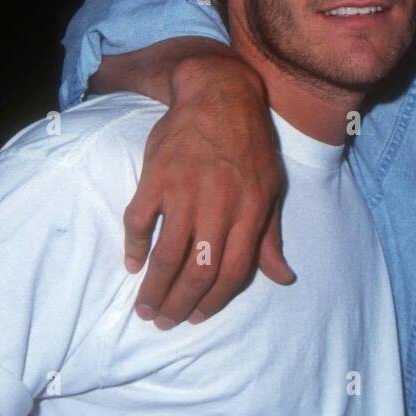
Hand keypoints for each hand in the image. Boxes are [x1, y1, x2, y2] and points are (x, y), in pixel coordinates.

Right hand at [123, 53, 292, 327]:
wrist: (220, 94)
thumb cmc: (250, 144)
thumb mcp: (271, 188)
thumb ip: (270, 236)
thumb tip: (283, 277)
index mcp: (251, 210)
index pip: (234, 270)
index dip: (214, 300)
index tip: (197, 316)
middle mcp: (219, 205)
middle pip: (199, 270)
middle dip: (180, 303)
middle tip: (164, 321)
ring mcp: (185, 191)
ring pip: (168, 254)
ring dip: (154, 287)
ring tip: (145, 307)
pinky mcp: (156, 177)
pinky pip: (139, 221)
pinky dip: (134, 247)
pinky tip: (132, 264)